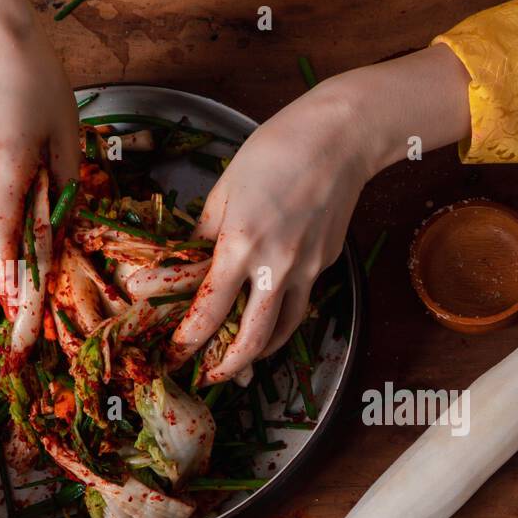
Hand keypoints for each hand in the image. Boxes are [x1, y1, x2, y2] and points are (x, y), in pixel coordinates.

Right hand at [0, 0, 78, 296]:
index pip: (5, 240)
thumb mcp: (67, 139)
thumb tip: (66, 232)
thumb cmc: (38, 84)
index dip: (12, 280)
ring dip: (18, 249)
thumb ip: (65, 190)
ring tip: (40, 282)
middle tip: (36, 315)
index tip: (18, 313)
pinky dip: (13, 221)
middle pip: (1, 238)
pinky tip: (35, 229)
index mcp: (5, 171)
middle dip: (19, 275)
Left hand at [168, 85, 369, 379]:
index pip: (209, 308)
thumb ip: (207, 231)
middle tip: (212, 376)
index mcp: (241, 243)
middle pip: (252, 337)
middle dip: (230, 366)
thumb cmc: (276, 150)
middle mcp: (276, 265)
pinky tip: (269, 317)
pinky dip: (282, 318)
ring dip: (260, 352)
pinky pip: (301, 302)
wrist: (340, 140)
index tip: (177, 351)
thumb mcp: (225, 187)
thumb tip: (190, 261)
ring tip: (242, 360)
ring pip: (283, 329)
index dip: (190, 338)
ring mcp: (307, 269)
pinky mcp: (326, 264)